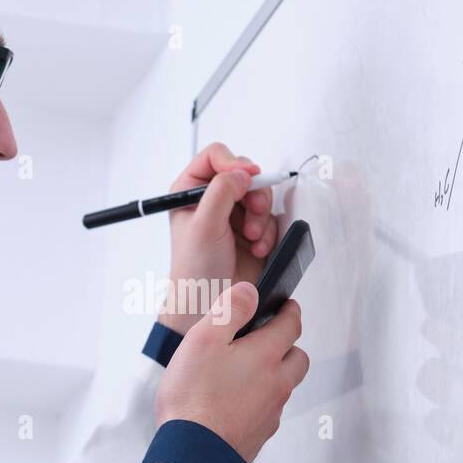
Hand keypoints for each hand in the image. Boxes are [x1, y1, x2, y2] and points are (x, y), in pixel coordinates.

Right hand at [156, 282, 308, 462]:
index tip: (286, 305)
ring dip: (274, 373)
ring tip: (246, 371)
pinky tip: (235, 401)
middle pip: (297, 357)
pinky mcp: (259, 434)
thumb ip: (231, 310)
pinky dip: (260, 400)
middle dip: (287, 344)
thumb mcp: (204, 339)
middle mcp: (277, 384)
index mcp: (267, 356)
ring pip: (284, 385)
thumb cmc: (194, 397)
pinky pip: (269, 410)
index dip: (289, 310)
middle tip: (268, 338)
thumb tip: (251, 291)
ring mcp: (270, 412)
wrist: (193, 455)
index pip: (291, 324)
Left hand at [158, 142, 279, 335]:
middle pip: (245, 173)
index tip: (246, 176)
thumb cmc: (195, 269)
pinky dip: (269, 233)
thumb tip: (242, 172)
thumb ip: (221, 192)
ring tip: (251, 238)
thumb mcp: (203, 226)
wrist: (209, 304)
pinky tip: (258, 249)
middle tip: (253, 211)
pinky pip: (272, 218)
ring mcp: (235, 214)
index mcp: (190, 191)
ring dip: (261, 216)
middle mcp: (214, 199)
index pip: (215, 157)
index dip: (233, 163)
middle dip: (253, 194)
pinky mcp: (254, 231)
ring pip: (262, 195)